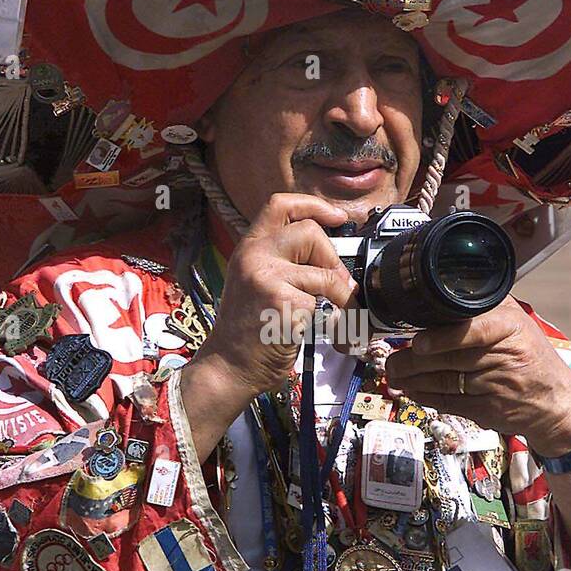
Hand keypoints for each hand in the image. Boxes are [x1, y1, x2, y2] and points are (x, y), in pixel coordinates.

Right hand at [180, 194, 355, 459]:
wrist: (230, 366)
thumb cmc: (249, 331)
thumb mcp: (257, 283)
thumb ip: (284, 261)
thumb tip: (329, 255)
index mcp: (249, 247)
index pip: (281, 204)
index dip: (314, 205)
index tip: (338, 217)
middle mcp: (254, 255)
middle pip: (310, 232)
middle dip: (332, 257)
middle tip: (337, 283)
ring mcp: (266, 276)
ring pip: (323, 271)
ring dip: (340, 294)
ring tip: (338, 310)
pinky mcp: (281, 300)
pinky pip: (321, 300)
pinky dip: (327, 317)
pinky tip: (310, 328)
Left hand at [384, 295, 570, 456]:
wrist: (555, 402)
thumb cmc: (530, 355)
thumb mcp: (517, 322)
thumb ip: (485, 308)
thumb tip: (442, 294)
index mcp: (511, 328)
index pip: (475, 331)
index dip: (443, 338)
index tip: (419, 342)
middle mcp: (505, 357)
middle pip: (450, 359)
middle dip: (413, 362)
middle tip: (391, 360)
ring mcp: (495, 387)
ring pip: (444, 382)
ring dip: (413, 380)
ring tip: (394, 374)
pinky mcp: (488, 411)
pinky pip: (449, 403)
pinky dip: (426, 397)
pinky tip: (412, 390)